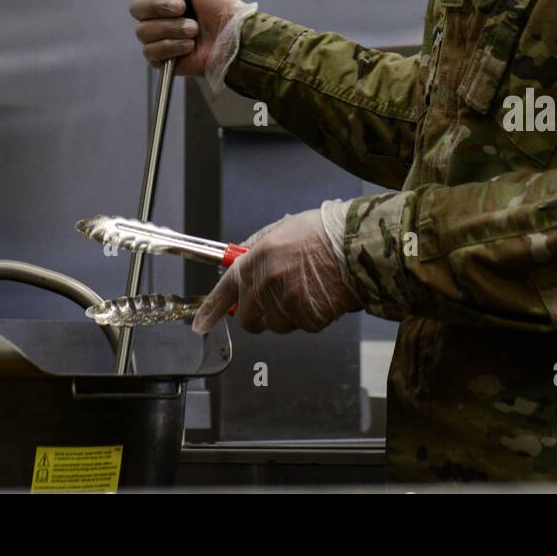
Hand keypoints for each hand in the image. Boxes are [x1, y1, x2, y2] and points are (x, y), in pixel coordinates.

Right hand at [128, 0, 249, 75]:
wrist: (234, 34)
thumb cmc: (219, 5)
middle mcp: (158, 17)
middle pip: (136, 8)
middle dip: (161, 6)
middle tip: (184, 8)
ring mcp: (159, 39)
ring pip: (143, 31)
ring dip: (173, 28)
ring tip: (194, 30)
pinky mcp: (162, 60)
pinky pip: (150, 51)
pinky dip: (172, 46)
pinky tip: (189, 46)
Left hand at [192, 204, 362, 334]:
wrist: (355, 244)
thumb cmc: (323, 232)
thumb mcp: (282, 229)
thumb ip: (256, 247)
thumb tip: (238, 257)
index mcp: (256, 260)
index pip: (225, 290)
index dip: (211, 310)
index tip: (201, 324)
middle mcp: (266, 284)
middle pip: (248, 319)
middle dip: (257, 316)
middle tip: (274, 301)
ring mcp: (286, 304)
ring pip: (277, 324)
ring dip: (288, 314)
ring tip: (308, 288)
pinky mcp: (308, 319)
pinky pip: (303, 326)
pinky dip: (311, 316)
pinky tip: (321, 295)